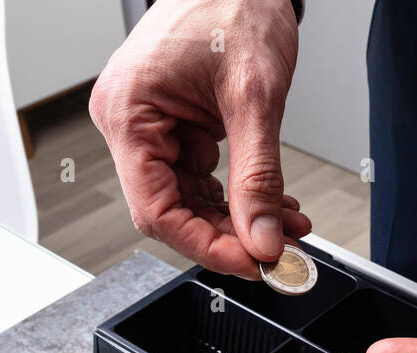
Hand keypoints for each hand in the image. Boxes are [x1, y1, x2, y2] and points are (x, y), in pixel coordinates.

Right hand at [89, 0, 311, 277]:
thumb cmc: (234, 3)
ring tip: (287, 228)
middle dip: (230, 235)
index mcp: (129, 114)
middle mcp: (129, 123)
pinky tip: (274, 206)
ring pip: (190, 200)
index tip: (251, 263)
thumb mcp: (255, 98)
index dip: (204, 245)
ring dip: (240, 220)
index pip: (156, 211)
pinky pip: (202, 178)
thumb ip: (258, 176)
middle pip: (172, 210)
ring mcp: (150, 126)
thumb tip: (262, 237)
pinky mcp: (174, 126)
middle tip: (278, 253)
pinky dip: (239, 196)